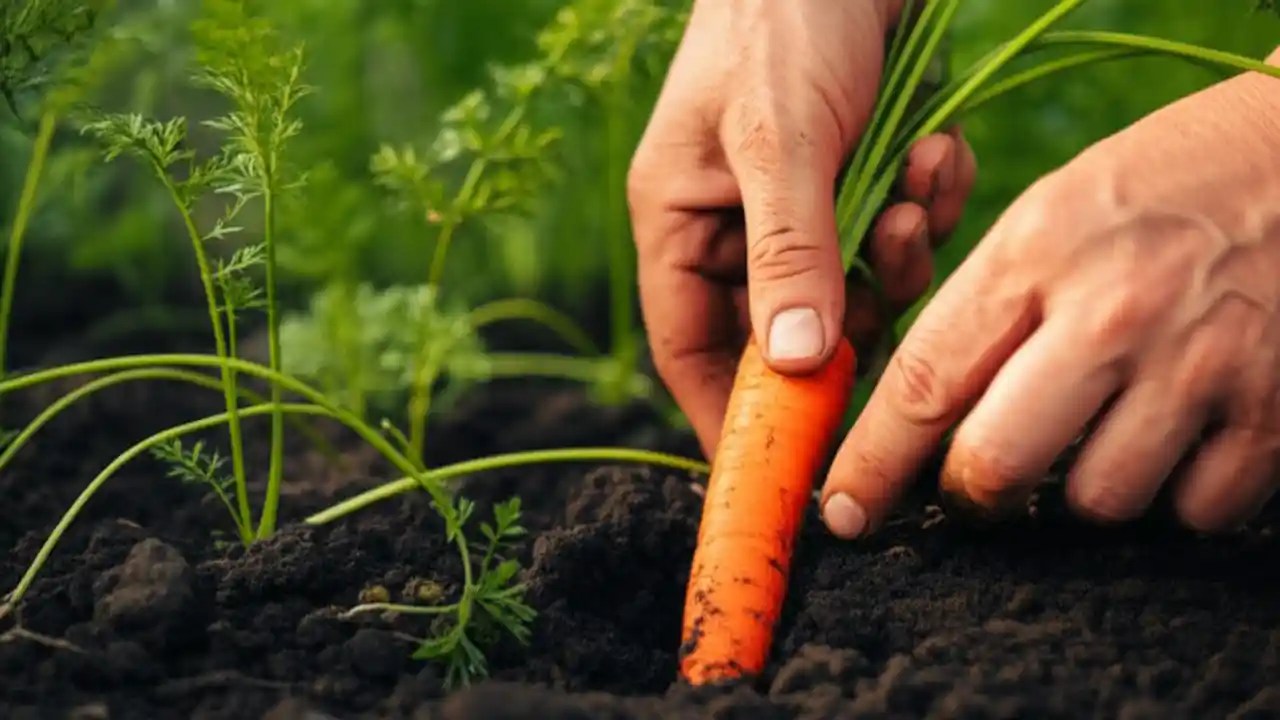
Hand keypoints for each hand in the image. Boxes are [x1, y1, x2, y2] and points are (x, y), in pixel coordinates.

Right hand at [628, 0, 976, 456]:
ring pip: (859, 286)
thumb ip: (786, 251)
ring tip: (919, 180)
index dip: (732, 415)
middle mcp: (736, 227)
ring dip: (904, 247)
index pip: (692, 349)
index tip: (786, 466)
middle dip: (853, 312)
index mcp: (680, 222)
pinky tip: (935, 148)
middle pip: (790, 332)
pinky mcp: (861, 180)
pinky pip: (901, 232)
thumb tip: (790, 365)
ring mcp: (803, 208)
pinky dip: (929, 203)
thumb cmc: (782, 23)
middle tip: (890, 268)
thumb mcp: (780, 141)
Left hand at [820, 47, 1279, 538]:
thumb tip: (922, 417)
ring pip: (1094, 502)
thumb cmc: (1160, 188)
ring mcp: (1198, 365)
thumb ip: (985, 313)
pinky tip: (1180, 434)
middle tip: (975, 485)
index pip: (923, 383)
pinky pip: (1193, 511)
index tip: (843, 511)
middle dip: (969, 494)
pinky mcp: (1272, 412)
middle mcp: (1110, 314)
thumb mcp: (1050, 215)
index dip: (870, 464)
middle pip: (994, 467)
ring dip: (1084, 486)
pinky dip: (1177, 493)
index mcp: (1035, 254)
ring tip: (1107, 426)